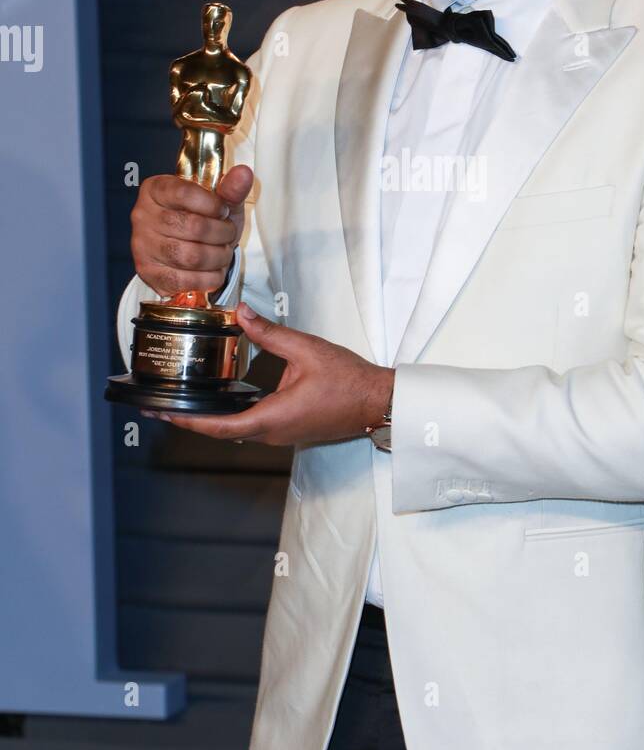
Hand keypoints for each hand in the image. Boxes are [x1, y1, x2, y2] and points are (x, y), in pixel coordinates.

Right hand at [131, 164, 252, 297]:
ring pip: (189, 256)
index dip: (213, 205)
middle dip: (221, 234)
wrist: (189, 248)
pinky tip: (213, 271)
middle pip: (191, 227)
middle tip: (228, 235)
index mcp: (156, 189)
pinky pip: (183, 280)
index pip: (185, 193)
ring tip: (223, 253)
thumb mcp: (219, 201)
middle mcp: (142, 215)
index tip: (223, 211)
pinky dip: (208, 279)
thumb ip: (231, 188)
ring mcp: (142, 245)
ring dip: (217, 257)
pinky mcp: (148, 272)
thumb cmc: (203, 219)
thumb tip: (244, 173)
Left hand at [159, 303, 394, 445]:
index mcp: (271, 418)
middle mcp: (272, 433)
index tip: (162, 415)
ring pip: (235, 431)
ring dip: (210, 420)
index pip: (217, 426)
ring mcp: (281, 435)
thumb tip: (241, 314)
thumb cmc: (348, 381)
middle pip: (220, 431)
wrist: (376, 401)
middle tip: (161, 407)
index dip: (186, 422)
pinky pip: (251, 427)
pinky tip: (221, 401)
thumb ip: (270, 333)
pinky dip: (230, 417)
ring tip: (184, 404)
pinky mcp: (288, 430)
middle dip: (190, 420)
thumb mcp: (307, 349)